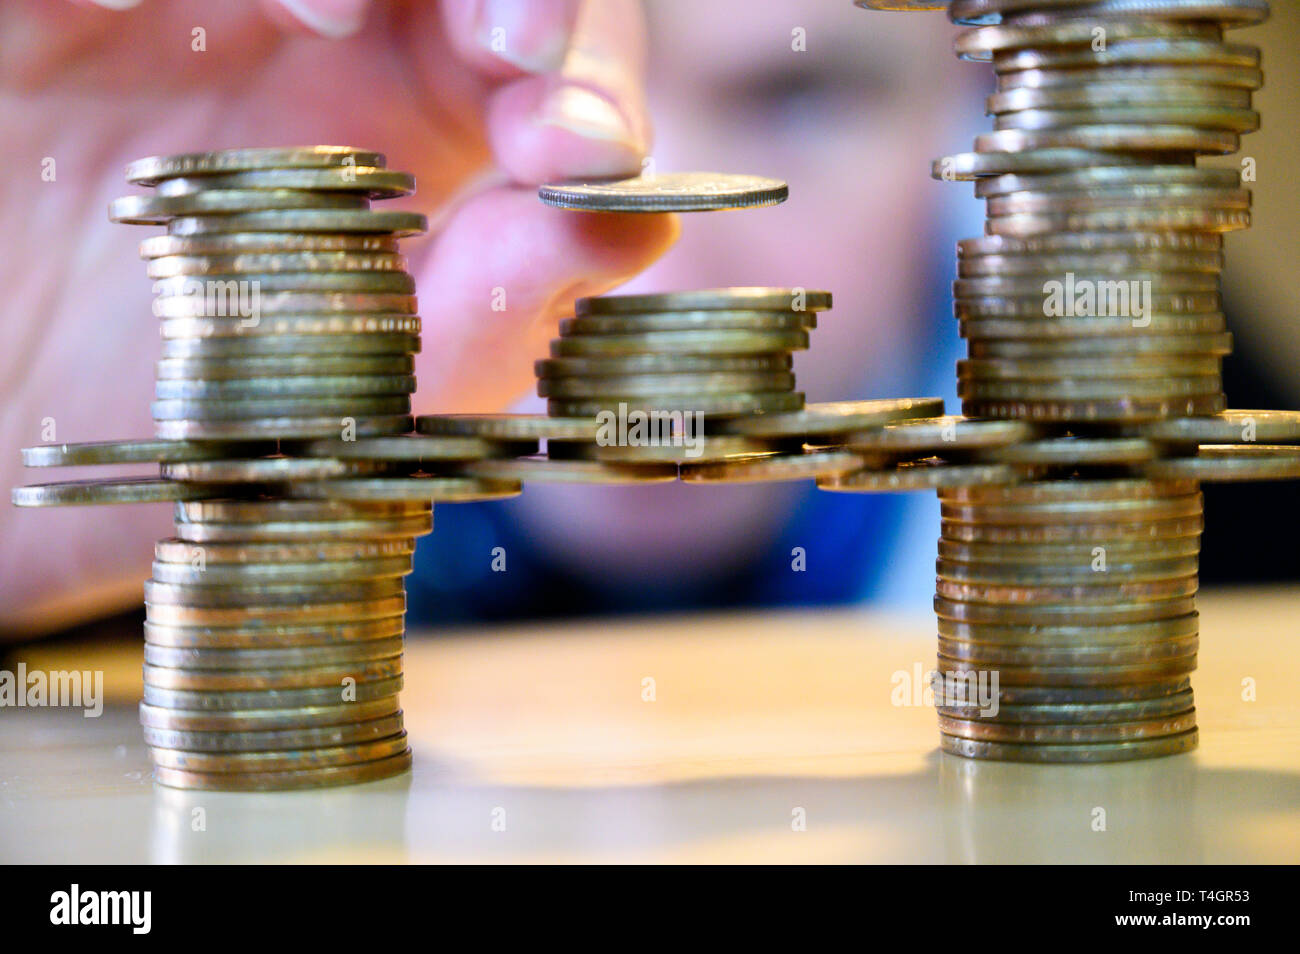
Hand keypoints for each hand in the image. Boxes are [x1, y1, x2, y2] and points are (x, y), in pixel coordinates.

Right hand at [0, 0, 677, 633]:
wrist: (18, 473)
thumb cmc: (207, 436)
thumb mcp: (375, 391)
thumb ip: (504, 304)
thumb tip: (644, 219)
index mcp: (419, 132)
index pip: (543, 48)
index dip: (584, 69)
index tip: (581, 150)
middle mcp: (325, 44)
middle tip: (516, 47)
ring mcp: (193, 1)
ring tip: (330, 12)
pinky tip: (214, 6)